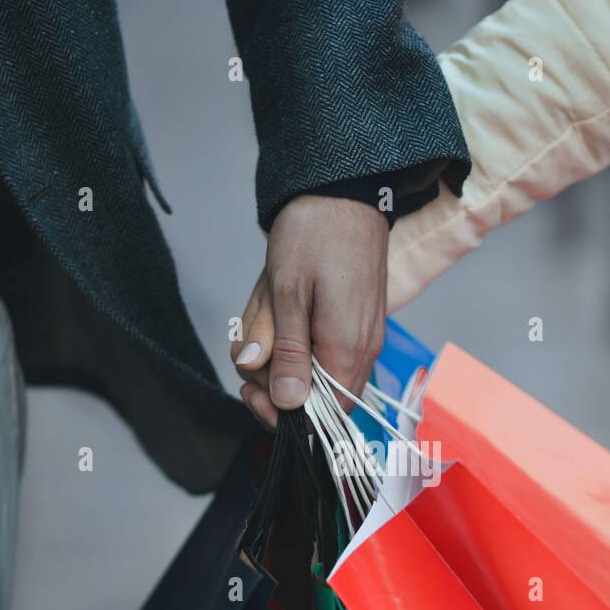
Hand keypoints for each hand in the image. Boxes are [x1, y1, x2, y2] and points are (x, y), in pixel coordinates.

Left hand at [230, 194, 387, 429]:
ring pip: (315, 373)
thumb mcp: (287, 292)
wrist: (343, 191)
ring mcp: (361, 338)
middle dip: (272, 378)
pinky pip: (321, 349)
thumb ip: (288, 352)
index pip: (321, 417)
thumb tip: (286, 403)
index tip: (250, 389)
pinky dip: (294, 338)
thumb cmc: (314, 233)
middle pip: (314, 399)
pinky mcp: (355, 323)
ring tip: (261, 315)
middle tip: (248, 343)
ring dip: (279, 354)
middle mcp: (362, 351)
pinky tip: (278, 311)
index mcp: (347, 349)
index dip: (282, 415)